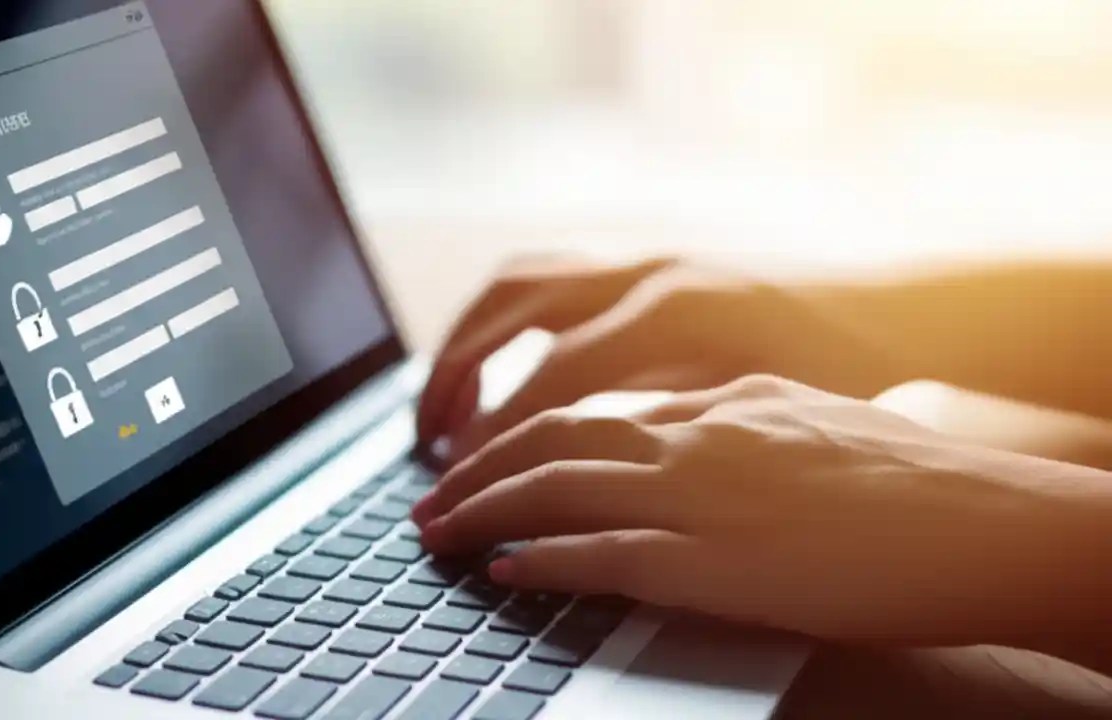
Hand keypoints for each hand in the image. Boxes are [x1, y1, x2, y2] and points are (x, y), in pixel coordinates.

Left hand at [414, 375, 1109, 644]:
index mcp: (714, 400)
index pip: (588, 406)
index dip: (519, 432)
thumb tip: (669, 433)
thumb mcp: (802, 420)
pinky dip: (542, 563)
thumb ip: (728, 420)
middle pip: (550, 437)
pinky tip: (505, 574)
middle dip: (476, 468)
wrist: (975, 519)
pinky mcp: (713, 561)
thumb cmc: (904, 478)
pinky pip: (600, 557)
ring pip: (557, 490)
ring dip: (484, 511)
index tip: (481, 456)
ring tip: (437, 534)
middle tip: (429, 497)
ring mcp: (698, 495)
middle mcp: (692, 436)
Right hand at [418, 255, 902, 461]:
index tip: (468, 479)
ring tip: (441, 402)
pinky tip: (494, 361)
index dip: (506, 432)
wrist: (895, 306)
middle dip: (457, 376)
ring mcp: (641, 254)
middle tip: (428, 442)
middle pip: (515, 311)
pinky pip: (549, 274)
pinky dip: (504, 317)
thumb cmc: (841, 370)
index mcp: (680, 310)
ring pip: (519, 279)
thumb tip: (585, 471)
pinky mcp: (641, 257)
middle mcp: (648, 269)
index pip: (560, 375)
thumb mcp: (761, 410)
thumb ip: (669, 432)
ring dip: (467, 338)